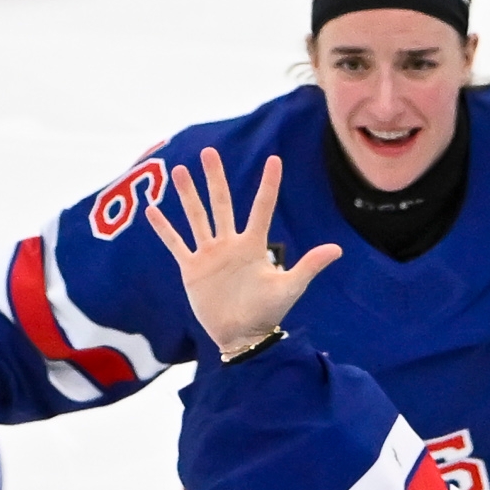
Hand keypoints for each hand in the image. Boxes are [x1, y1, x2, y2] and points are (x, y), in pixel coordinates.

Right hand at [140, 149, 339, 362]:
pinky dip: (164, 229)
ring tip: (179, 170)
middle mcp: (230, 244)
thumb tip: (337, 249)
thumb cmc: (267, 313)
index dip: (268, 185)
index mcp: (253, 245)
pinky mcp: (192, 268)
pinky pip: (176, 243)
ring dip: (187, 195)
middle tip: (209, 152)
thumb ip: (309, 266)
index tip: (274, 159)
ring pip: (196, 217)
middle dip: (214, 179)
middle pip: (221, 204)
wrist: (241, 337)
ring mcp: (209, 254)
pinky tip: (152, 209)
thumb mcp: (289, 288)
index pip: (261, 208)